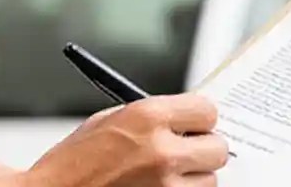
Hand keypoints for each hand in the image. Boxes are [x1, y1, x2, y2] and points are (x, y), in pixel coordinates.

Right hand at [25, 93, 229, 186]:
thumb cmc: (72, 162)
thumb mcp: (109, 121)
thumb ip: (152, 117)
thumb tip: (186, 118)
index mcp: (148, 117)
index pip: (207, 110)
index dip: (200, 117)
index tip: (194, 123)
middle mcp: (162, 151)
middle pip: (217, 148)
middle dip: (204, 148)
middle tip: (188, 151)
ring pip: (209, 181)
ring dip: (194, 178)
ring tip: (165, 176)